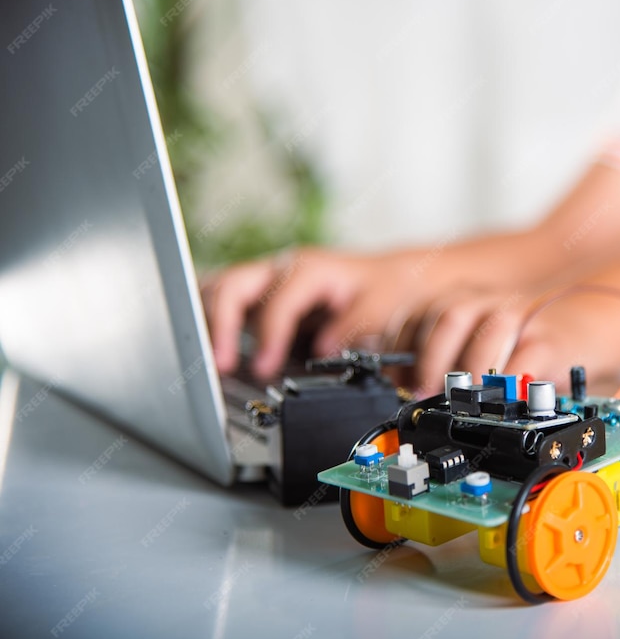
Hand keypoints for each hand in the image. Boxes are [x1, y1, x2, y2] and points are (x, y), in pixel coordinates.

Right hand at [201, 247, 433, 378]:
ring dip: (208, 322)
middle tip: (220, 365)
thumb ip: (355, 325)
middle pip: (230, 286)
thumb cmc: (385, 287)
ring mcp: (267, 281)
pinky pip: (225, 302)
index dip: (268, 336)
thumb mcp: (381, 303)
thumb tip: (324, 349)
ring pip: (219, 291)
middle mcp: (281, 270)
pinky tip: (216, 351)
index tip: (264, 368)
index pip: (275, 302)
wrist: (392, 274)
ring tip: (209, 361)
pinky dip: (214, 323)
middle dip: (218, 325)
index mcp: (308, 270)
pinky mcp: (262, 296)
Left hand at [409, 287, 619, 393]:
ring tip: (460, 402)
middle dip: (430, 360)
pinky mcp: (550, 341)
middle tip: (425, 394)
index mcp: (467, 300)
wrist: (594, 320)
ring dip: (467, 373)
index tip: (397, 382)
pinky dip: (507, 384)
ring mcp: (522, 317)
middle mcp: (491, 301)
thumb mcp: (486, 339)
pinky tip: (498, 402)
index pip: (420, 314)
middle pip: (447, 316)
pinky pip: (523, 361)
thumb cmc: (531, 338)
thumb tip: (410, 390)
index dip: (402, 350)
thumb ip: (451, 354)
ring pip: (486, 333)